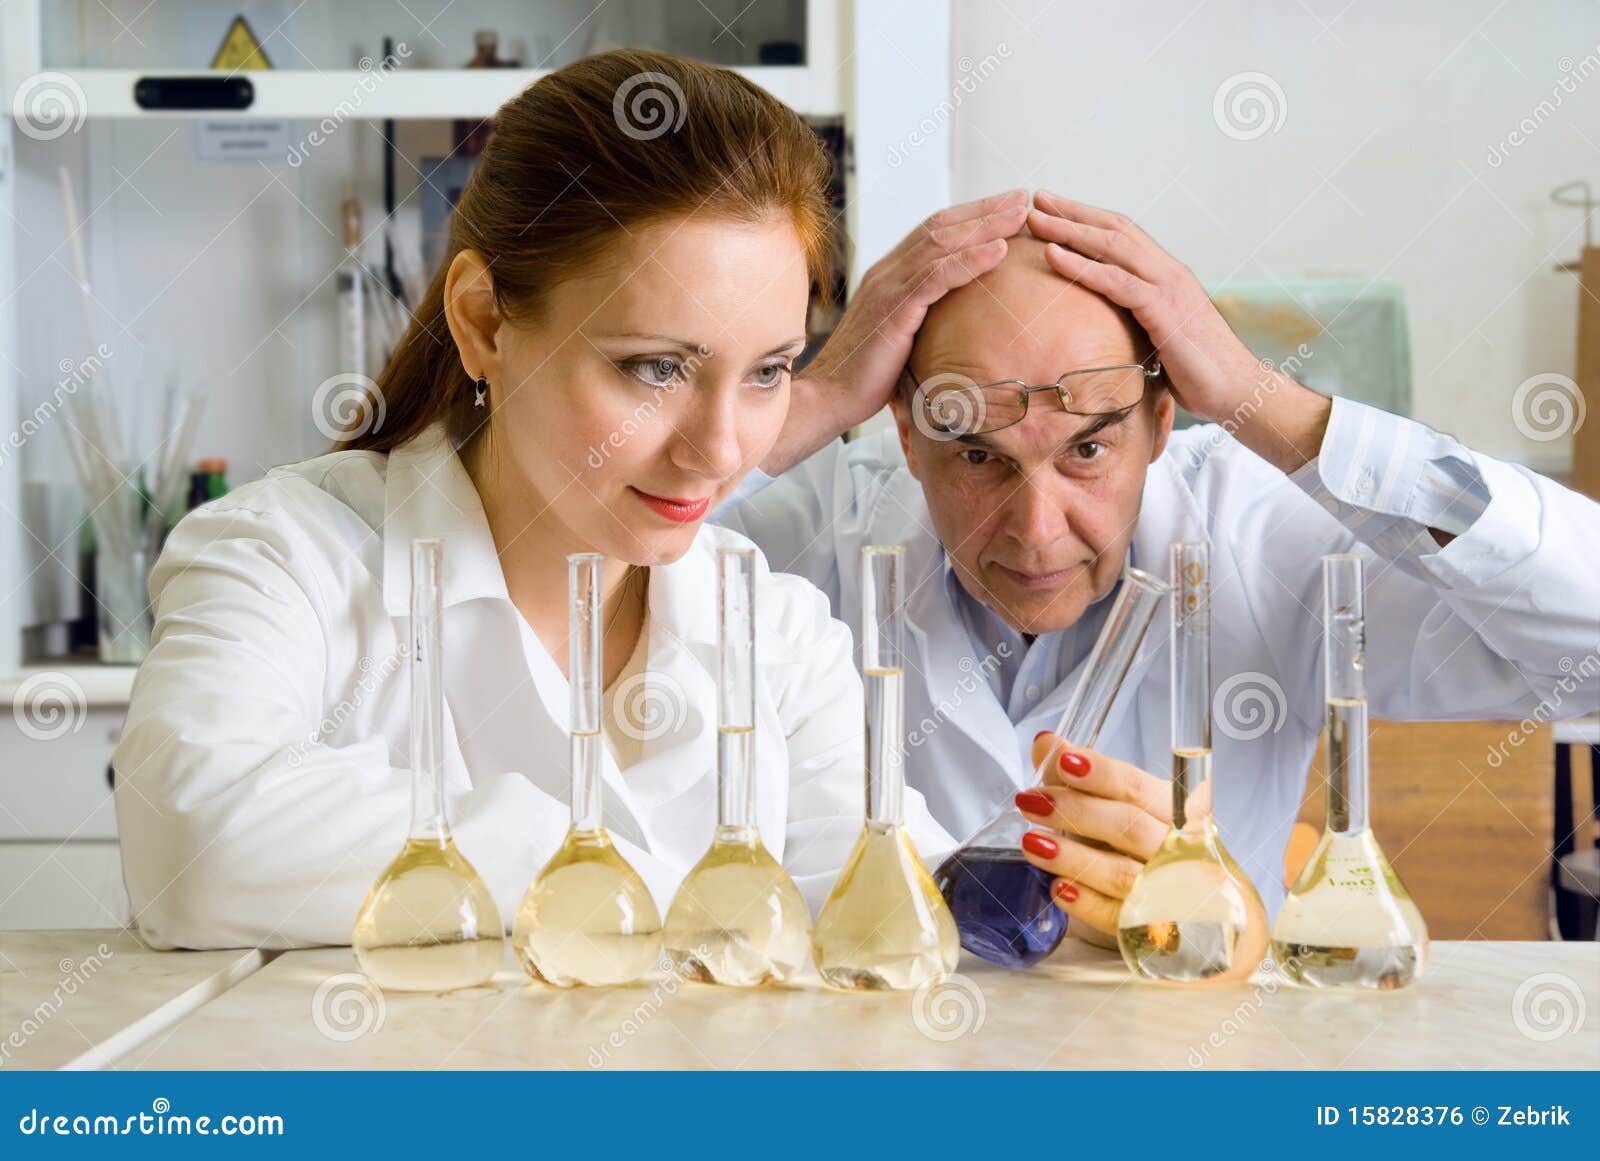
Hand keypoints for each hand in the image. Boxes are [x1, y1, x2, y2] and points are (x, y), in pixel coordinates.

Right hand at [759, 190, 1029, 475]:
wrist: (828, 397)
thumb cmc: (865, 377)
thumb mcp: (898, 339)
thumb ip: (920, 320)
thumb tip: (955, 325)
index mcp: (889, 276)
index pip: (933, 232)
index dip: (971, 217)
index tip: (1007, 209)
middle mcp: (887, 272)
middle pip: (941, 227)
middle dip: (985, 211)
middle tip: (1023, 197)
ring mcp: (888, 288)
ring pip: (942, 243)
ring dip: (985, 227)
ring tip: (1020, 215)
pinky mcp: (893, 311)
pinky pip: (936, 277)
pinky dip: (970, 260)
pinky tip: (1000, 251)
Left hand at [1013, 731, 1208, 941]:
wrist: (1217, 919)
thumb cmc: (1165, 852)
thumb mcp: (1136, 811)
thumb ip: (1088, 779)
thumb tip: (1048, 743)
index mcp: (1182, 813)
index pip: (1139, 787)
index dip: (1101, 773)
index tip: (1064, 760)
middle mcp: (1184, 851)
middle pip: (1130, 827)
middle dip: (1077, 811)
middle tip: (1031, 801)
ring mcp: (1174, 895)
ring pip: (1123, 874)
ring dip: (1074, 857)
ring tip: (1031, 842)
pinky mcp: (1159, 933)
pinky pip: (1118, 918)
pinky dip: (1087, 903)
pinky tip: (1057, 889)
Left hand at [1026, 191, 1330, 473]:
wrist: (1236, 389)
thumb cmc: (1198, 372)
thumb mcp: (1161, 339)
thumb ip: (1138, 324)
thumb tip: (1107, 334)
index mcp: (1166, 276)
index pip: (1122, 236)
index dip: (1087, 219)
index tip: (1054, 209)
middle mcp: (1167, 272)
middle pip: (1114, 229)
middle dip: (1073, 212)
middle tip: (1036, 199)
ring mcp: (1167, 287)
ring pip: (1111, 246)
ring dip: (1069, 229)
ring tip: (1035, 218)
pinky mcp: (1164, 309)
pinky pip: (1115, 281)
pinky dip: (1081, 266)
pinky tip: (1052, 254)